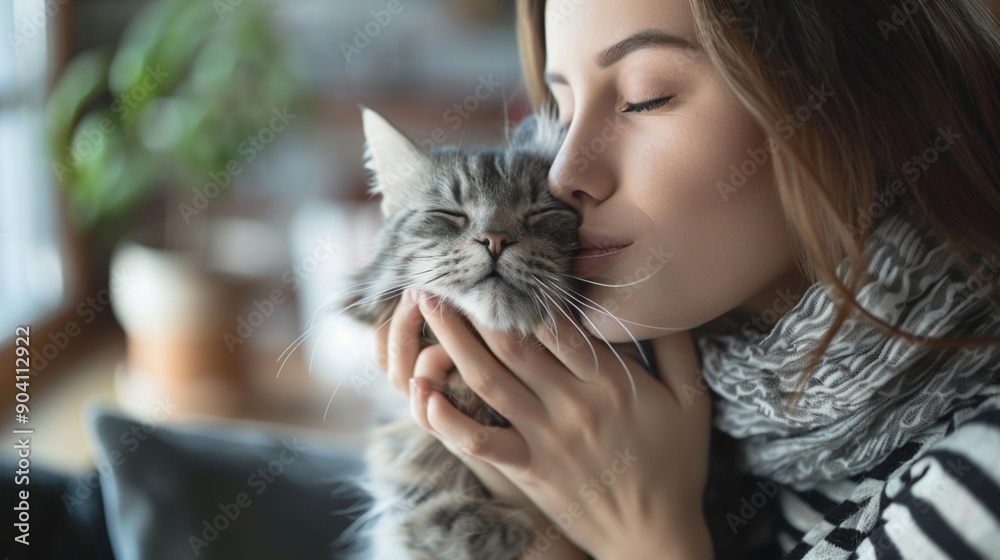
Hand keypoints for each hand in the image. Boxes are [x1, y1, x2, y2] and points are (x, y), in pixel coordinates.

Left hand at [409, 293, 713, 559]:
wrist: (656, 537)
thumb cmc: (675, 465)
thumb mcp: (691, 401)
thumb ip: (675, 348)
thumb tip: (658, 302)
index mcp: (611, 382)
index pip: (558, 325)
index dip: (523, 292)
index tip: (498, 266)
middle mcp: (573, 404)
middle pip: (513, 344)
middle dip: (475, 305)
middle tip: (445, 275)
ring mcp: (547, 438)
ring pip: (489, 380)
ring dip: (453, 342)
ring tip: (426, 308)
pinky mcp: (529, 470)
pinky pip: (481, 442)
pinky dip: (449, 419)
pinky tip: (423, 392)